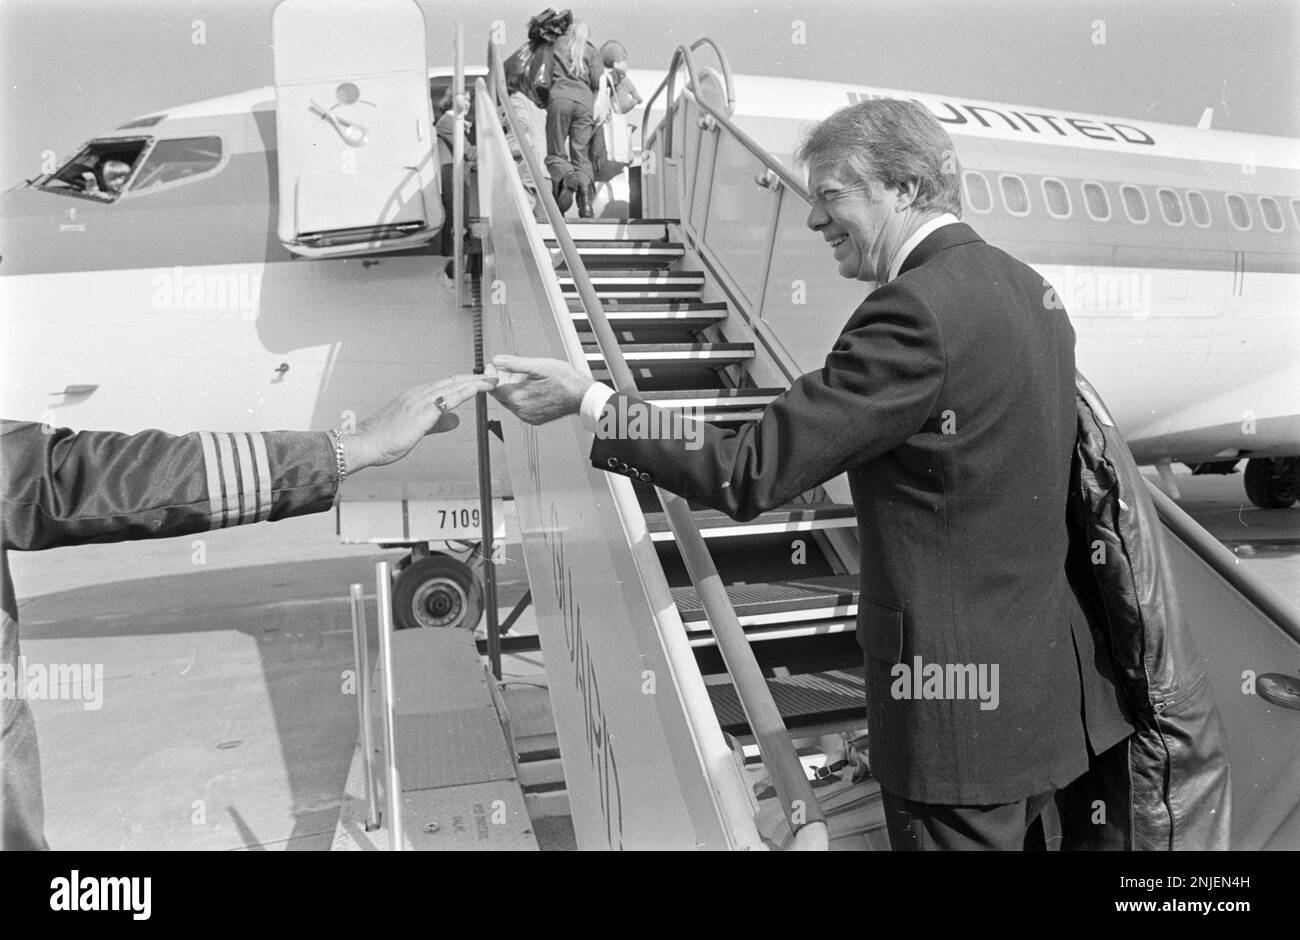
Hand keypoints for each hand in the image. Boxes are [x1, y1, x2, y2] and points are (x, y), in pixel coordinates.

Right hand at [344, 374, 498, 471]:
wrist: (366, 444)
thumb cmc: (386, 438)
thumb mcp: (418, 429)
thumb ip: (438, 423)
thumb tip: (456, 420)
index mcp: (416, 396)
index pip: (446, 384)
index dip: (465, 382)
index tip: (482, 381)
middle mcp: (419, 394)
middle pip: (452, 381)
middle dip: (475, 378)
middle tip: (494, 376)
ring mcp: (419, 401)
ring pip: (452, 386)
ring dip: (474, 382)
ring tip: (492, 379)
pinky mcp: (421, 413)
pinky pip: (447, 399)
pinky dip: (464, 392)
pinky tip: (477, 389)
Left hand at [488, 355, 592, 424]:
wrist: (582, 396)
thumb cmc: (565, 380)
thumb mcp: (538, 365)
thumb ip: (514, 364)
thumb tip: (497, 360)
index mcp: (518, 398)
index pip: (493, 388)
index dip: (491, 375)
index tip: (493, 365)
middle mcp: (521, 411)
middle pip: (501, 395)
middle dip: (500, 380)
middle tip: (504, 367)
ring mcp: (528, 417)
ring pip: (510, 401)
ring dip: (510, 388)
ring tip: (520, 375)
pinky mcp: (535, 419)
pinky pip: (520, 408)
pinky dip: (520, 397)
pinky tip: (529, 386)